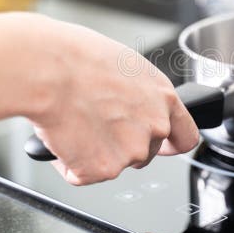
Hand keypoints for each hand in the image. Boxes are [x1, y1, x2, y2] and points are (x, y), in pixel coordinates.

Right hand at [26, 16, 197, 184]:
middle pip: (144, 153)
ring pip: (112, 164)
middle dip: (122, 145)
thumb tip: (128, 103)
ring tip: (74, 120)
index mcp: (164, 98)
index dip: (172, 145)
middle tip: (94, 123)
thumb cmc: (78, 58)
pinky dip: (68, 162)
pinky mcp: (102, 170)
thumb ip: (139, 94)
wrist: (48, 70)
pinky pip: (81, 174)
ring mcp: (130, 152)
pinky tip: (62, 134)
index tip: (165, 147)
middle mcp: (154, 127)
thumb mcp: (124, 67)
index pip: (185, 136)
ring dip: (93, 152)